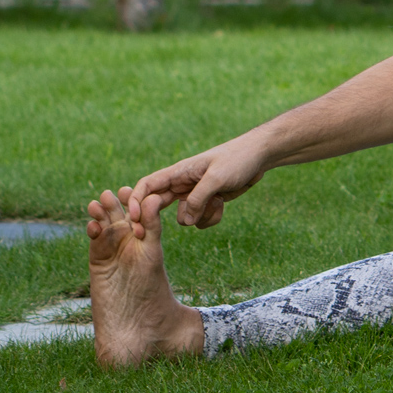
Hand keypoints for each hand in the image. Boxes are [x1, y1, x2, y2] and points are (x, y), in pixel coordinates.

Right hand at [128, 141, 267, 230]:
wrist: (258, 157)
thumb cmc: (237, 160)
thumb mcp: (217, 177)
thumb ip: (198, 199)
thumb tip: (185, 222)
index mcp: (178, 173)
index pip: (147, 186)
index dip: (135, 201)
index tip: (134, 219)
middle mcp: (182, 184)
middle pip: (157, 205)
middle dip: (151, 220)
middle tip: (145, 236)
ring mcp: (194, 195)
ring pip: (184, 218)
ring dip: (198, 217)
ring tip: (217, 201)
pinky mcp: (208, 202)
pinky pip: (201, 220)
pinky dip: (210, 217)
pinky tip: (223, 203)